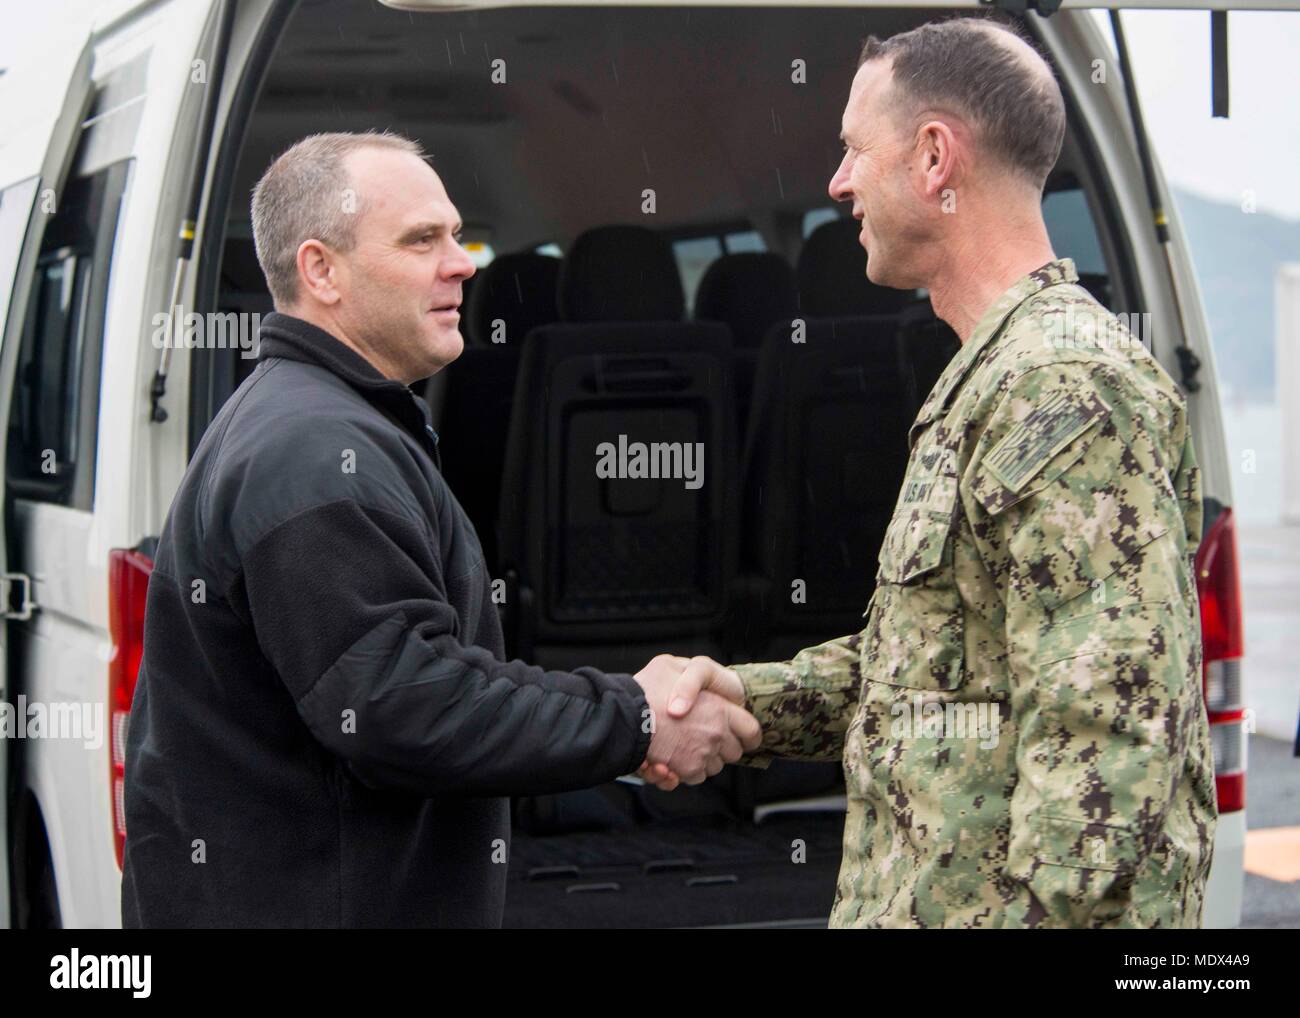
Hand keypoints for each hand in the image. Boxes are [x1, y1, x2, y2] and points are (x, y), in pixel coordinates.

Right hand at [632, 655, 755, 790]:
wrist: (623, 718)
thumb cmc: (645, 690)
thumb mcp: (669, 665)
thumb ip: (689, 673)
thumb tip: (694, 680)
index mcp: (720, 709)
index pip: (752, 731)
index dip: (747, 734)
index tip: (741, 735)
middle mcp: (716, 735)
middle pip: (734, 752)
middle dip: (722, 747)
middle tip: (704, 736)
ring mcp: (703, 755)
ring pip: (715, 766)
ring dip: (704, 759)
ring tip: (684, 745)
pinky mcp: (687, 771)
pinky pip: (696, 777)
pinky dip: (687, 771)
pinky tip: (674, 758)